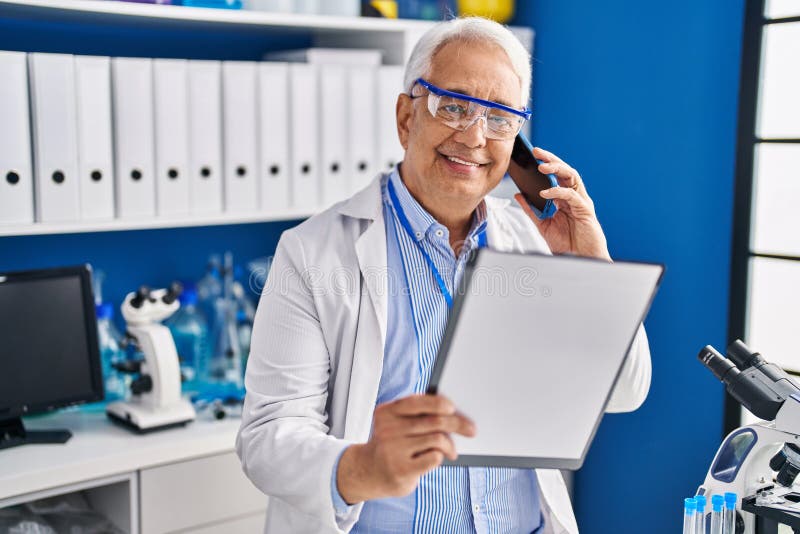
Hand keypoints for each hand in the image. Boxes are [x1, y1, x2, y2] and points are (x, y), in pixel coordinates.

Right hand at [336, 394, 475, 503]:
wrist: (368, 472)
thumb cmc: (393, 444)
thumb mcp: (396, 424)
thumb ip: (417, 416)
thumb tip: (453, 414)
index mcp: (386, 412)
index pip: (416, 402)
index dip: (437, 403)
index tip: (452, 407)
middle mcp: (387, 429)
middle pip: (433, 421)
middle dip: (457, 424)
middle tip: (471, 429)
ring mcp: (393, 450)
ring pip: (437, 439)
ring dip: (450, 445)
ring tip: (451, 451)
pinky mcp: (401, 469)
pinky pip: (434, 457)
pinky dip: (440, 457)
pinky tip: (435, 459)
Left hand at [514, 146, 611, 260]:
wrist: (579, 260)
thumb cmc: (566, 244)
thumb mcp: (542, 224)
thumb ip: (531, 209)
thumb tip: (518, 195)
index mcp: (564, 198)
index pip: (556, 175)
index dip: (546, 163)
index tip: (532, 155)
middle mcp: (574, 196)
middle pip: (565, 170)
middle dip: (551, 159)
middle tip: (537, 152)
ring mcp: (581, 201)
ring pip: (571, 176)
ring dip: (556, 169)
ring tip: (541, 166)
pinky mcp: (585, 209)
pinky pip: (571, 195)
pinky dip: (558, 191)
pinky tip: (545, 192)